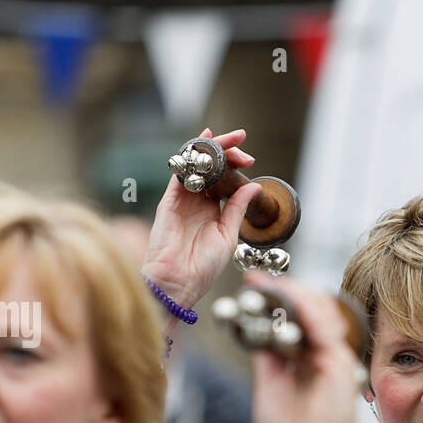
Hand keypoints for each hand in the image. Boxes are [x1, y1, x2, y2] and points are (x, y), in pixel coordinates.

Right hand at [142, 128, 262, 309]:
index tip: (249, 159)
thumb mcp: (228, 235)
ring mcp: (182, 200)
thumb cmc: (203, 267)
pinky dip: (189, 156)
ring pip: (195, 165)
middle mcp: (197, 202)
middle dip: (225, 150)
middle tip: (240, 140)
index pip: (224, 180)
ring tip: (227, 138)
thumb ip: (237, 208)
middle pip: (210, 167)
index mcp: (212, 211)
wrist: (179, 283)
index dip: (235, 165)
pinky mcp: (169, 201)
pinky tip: (202, 143)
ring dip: (210, 148)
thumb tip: (254, 186)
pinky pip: (179, 172)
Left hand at [247, 274, 367, 422]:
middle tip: (256, 280)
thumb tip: (254, 331)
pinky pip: (325, 325)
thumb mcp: (269, 388)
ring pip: (318, 312)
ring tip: (268, 284)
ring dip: (293, 294)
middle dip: (282, 292)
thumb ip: (267, 359)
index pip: (293, 323)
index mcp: (304, 363)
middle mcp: (321, 356)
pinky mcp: (340, 362)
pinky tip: (288, 295)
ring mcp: (332, 358)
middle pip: (307, 312)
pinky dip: (306, 307)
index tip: (250, 289)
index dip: (273, 303)